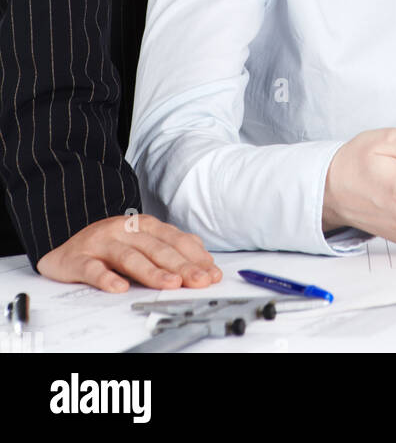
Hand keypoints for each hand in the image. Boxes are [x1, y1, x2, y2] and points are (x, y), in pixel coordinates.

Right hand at [35, 214, 223, 292]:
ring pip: (129, 256)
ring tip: (169, 284)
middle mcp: (124, 230)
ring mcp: (101, 242)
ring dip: (151, 271)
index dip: (195, 256)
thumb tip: (204, 260)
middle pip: (156, 248)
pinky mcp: (78, 258)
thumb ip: (170, 248)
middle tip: (199, 280)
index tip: (212, 273)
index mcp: (143, 226)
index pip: (174, 239)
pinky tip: (118, 288)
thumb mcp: (141, 241)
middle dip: (181, 265)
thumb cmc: (109, 245)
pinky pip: (92, 268)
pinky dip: (106, 278)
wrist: (65, 244)